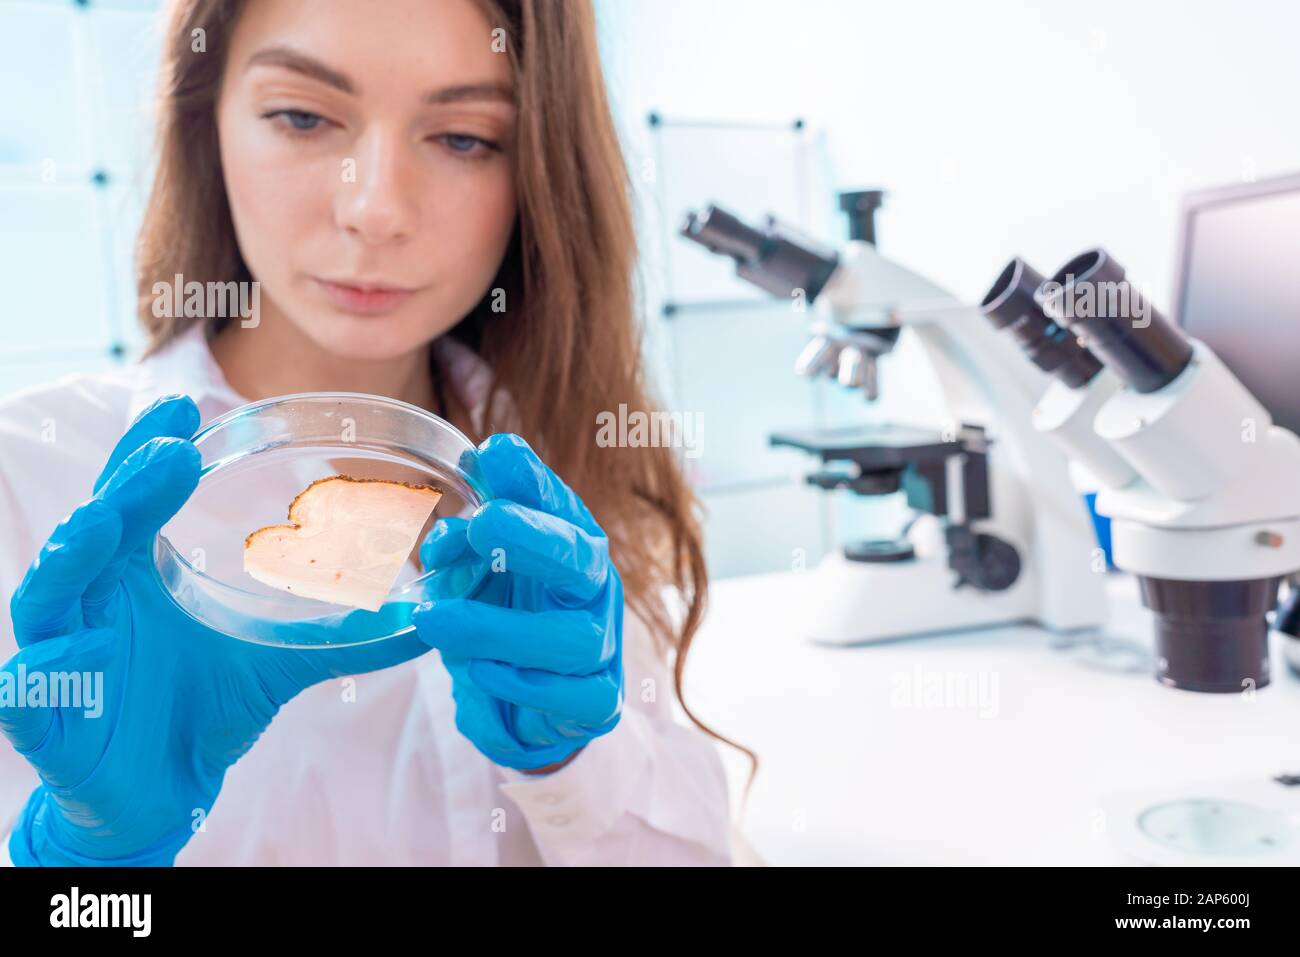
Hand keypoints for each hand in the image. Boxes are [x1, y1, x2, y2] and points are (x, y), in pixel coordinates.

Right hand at [0, 395, 430, 864]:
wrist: (162, 793)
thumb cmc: (204, 710)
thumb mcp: (280, 663)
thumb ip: (346, 636)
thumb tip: (425, 618)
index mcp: (140, 576)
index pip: (135, 498)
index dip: (150, 451)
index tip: (186, 404)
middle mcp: (95, 602)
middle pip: (94, 529)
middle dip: (126, 489)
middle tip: (169, 453)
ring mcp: (65, 654)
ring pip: (47, 595)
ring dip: (71, 556)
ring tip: (104, 525)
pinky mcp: (46, 716)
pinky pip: (27, 689)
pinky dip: (42, 672)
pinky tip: (66, 655)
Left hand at [412, 434, 622, 771]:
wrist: (525, 706)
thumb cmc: (504, 622)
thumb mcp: (477, 572)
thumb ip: (468, 535)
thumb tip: (461, 490)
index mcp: (567, 544)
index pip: (556, 505)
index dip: (531, 481)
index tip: (495, 453)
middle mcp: (593, 588)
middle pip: (581, 558)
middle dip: (535, 538)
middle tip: (482, 523)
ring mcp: (602, 645)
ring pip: (574, 638)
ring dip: (500, 629)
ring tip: (436, 622)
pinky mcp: (600, 701)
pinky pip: (578, 696)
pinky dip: (525, 685)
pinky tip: (479, 673)